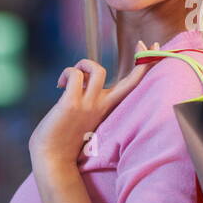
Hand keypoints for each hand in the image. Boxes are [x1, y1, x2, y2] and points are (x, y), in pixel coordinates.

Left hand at [28, 40, 154, 170]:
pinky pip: (75, 75)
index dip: (144, 67)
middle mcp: (103, 106)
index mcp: (109, 109)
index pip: (132, 86)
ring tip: (72, 76)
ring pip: (97, 70)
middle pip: (131, 80)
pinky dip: (68, 72)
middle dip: (142, 58)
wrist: (52, 160)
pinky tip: (60, 84)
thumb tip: (82, 79)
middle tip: (143, 43)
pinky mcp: (72, 104)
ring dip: (84, 64)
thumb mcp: (85, 117)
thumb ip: (90, 100)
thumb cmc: (64, 139)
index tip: (150, 48)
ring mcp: (89, 105)